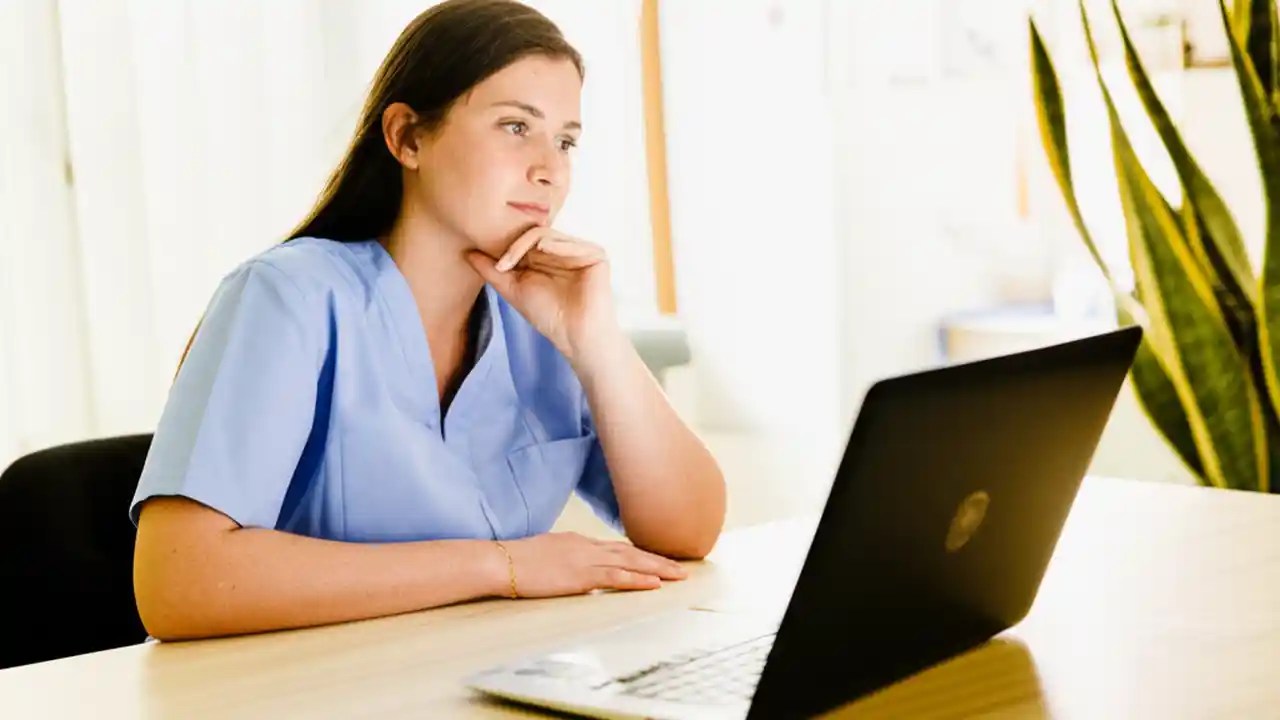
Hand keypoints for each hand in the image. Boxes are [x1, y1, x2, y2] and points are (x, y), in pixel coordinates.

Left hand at [466, 226, 617, 363]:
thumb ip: (491, 270)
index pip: (521, 238)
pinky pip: (567, 240)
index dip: (505, 245)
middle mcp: (562, 250)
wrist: (575, 335)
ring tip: (514, 265)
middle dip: (512, 245)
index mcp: (545, 257)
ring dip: (524, 246)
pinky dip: (551, 245)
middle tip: (502, 264)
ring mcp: (578, 250)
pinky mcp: (595, 253)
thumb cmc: (547, 316)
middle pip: (531, 232)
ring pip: (545, 233)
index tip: (495, 264)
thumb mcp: (512, 289)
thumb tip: (466, 252)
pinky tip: (541, 254)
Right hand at [499, 532, 688, 597]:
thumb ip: (563, 560)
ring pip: (630, 562)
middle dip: (658, 560)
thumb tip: (572, 569)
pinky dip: (638, 579)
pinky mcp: (581, 576)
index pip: (616, 548)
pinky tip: (655, 583)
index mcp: (578, 542)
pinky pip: (616, 577)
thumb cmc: (514, 561)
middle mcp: (587, 546)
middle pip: (630, 552)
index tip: (658, 560)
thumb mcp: (545, 555)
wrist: (501, 561)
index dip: (640, 554)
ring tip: (679, 576)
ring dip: (657, 569)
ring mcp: (585, 560)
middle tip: (681, 568)